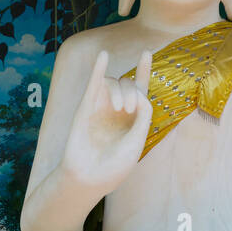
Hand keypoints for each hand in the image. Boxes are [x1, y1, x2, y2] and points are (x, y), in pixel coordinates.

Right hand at [62, 49, 151, 197]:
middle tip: (130, 110)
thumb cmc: (114, 166)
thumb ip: (143, 115)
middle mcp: (116, 110)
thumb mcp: (137, 141)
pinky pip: (93, 83)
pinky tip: (103, 55)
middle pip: (128, 84)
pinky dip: (99, 68)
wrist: (89, 177)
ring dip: (121, 90)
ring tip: (121, 108)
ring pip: (113, 82)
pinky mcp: (85, 108)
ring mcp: (100, 107)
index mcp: (132, 118)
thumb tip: (140, 93)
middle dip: (133, 92)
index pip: (139, 89)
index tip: (145, 53)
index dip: (143, 71)